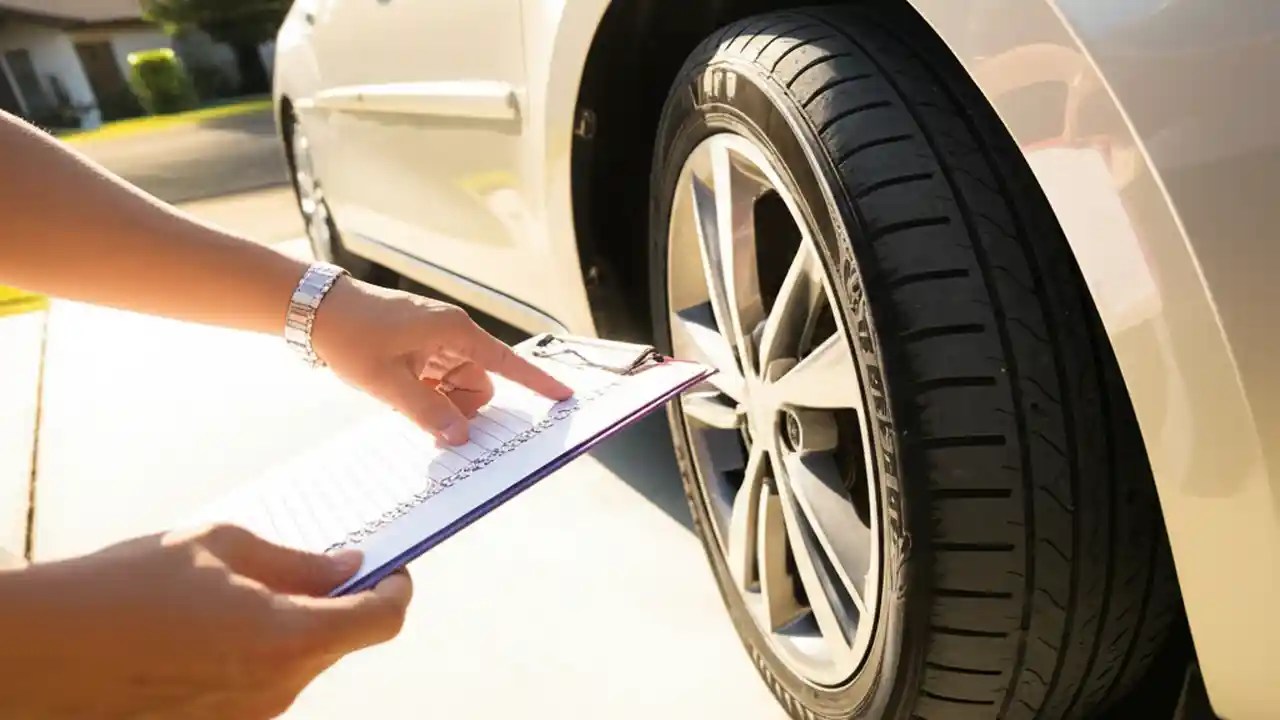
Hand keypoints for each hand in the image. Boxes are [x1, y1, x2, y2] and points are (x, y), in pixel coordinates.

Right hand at [0, 524, 411, 718]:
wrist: (43, 652)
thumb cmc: (128, 588)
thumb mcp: (221, 547)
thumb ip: (299, 561)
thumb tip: (349, 565)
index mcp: (289, 638)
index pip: (381, 620)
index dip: (396, 589)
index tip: (393, 569)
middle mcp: (278, 690)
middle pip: (339, 642)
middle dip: (338, 603)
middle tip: (315, 564)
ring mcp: (249, 718)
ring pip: (300, 664)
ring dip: (294, 628)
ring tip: (243, 593)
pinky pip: (262, 686)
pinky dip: (259, 655)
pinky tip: (214, 630)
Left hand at [311, 277, 571, 443]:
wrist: (317, 310)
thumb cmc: (353, 337)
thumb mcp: (387, 382)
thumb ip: (427, 412)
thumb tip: (460, 437)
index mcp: (455, 332)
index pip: (508, 362)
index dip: (537, 382)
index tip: (564, 397)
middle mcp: (453, 333)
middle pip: (480, 384)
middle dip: (461, 406)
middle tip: (422, 411)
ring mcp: (437, 339)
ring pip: (459, 385)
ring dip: (440, 400)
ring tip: (402, 395)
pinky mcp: (422, 346)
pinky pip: (440, 378)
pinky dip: (428, 392)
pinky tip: (400, 390)